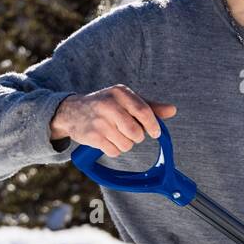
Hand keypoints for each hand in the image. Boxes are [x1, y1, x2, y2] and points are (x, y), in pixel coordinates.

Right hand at [50, 85, 176, 156]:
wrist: (71, 111)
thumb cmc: (106, 105)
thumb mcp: (126, 100)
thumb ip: (149, 106)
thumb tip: (172, 110)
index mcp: (120, 92)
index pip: (143, 111)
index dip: (152, 125)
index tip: (155, 133)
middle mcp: (109, 105)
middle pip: (136, 132)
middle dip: (136, 136)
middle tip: (128, 131)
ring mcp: (99, 121)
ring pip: (126, 144)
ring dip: (124, 144)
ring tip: (114, 134)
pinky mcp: (92, 136)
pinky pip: (114, 151)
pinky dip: (114, 149)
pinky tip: (106, 139)